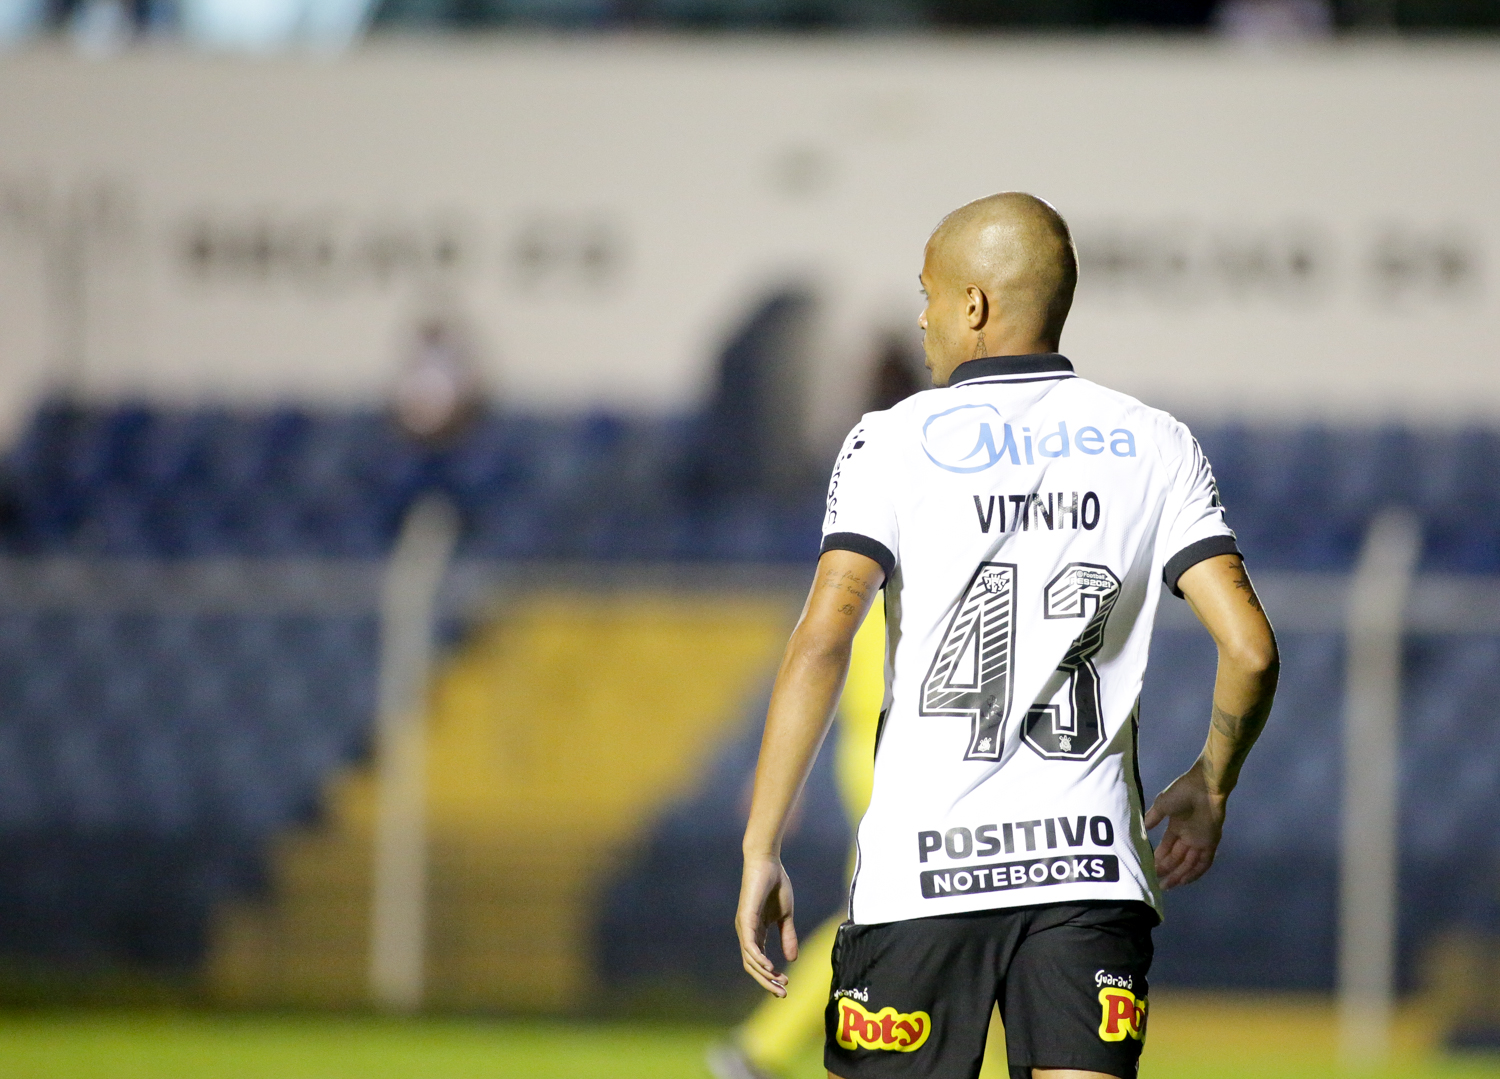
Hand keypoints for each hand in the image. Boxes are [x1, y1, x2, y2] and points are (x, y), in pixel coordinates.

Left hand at [736, 854, 797, 996]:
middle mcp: (746, 933)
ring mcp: (744, 927)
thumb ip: (787, 936)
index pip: (759, 961)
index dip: (771, 976)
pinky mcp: (745, 919)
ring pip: (750, 960)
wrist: (768, 863)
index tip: (785, 986)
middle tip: (783, 994)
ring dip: (765, 974)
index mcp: (755, 932)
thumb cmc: (776, 885)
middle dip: (767, 982)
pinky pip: (750, 946)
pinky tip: (770, 967)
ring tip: (780, 984)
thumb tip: (792, 959)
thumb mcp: (785, 916)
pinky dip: (759, 959)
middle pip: (752, 966)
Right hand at [1144, 761, 1227, 889]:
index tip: (1150, 868)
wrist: (1203, 787)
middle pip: (1177, 858)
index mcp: (1177, 826)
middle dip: (1166, 870)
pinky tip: (1184, 881)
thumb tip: (1143, 828)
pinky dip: (1194, 873)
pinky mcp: (1210, 843)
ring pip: (1189, 863)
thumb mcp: (1162, 804)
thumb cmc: (1182, 793)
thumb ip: (1153, 817)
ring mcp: (1200, 841)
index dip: (1159, 858)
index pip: (1167, 847)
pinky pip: (1204, 863)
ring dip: (1179, 875)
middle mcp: (1188, 836)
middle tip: (1155, 881)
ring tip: (1167, 885)